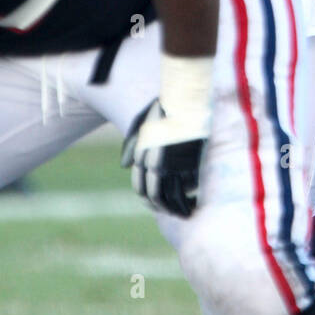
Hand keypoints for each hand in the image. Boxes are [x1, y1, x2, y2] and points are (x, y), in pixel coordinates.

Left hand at [122, 99, 207, 218]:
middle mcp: (155, 162)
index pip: (140, 186)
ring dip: (172, 208)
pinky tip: (191, 202)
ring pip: (168, 196)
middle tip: (166, 212)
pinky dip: (187, 199)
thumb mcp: (141, 125)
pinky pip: (186, 188)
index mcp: (143, 155)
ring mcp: (172, 163)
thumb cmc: (162, 110)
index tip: (154, 204)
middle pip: (153, 194)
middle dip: (158, 207)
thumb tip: (123, 167)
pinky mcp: (189, 162)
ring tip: (180, 213)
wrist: (185, 101)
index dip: (146, 198)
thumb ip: (130, 146)